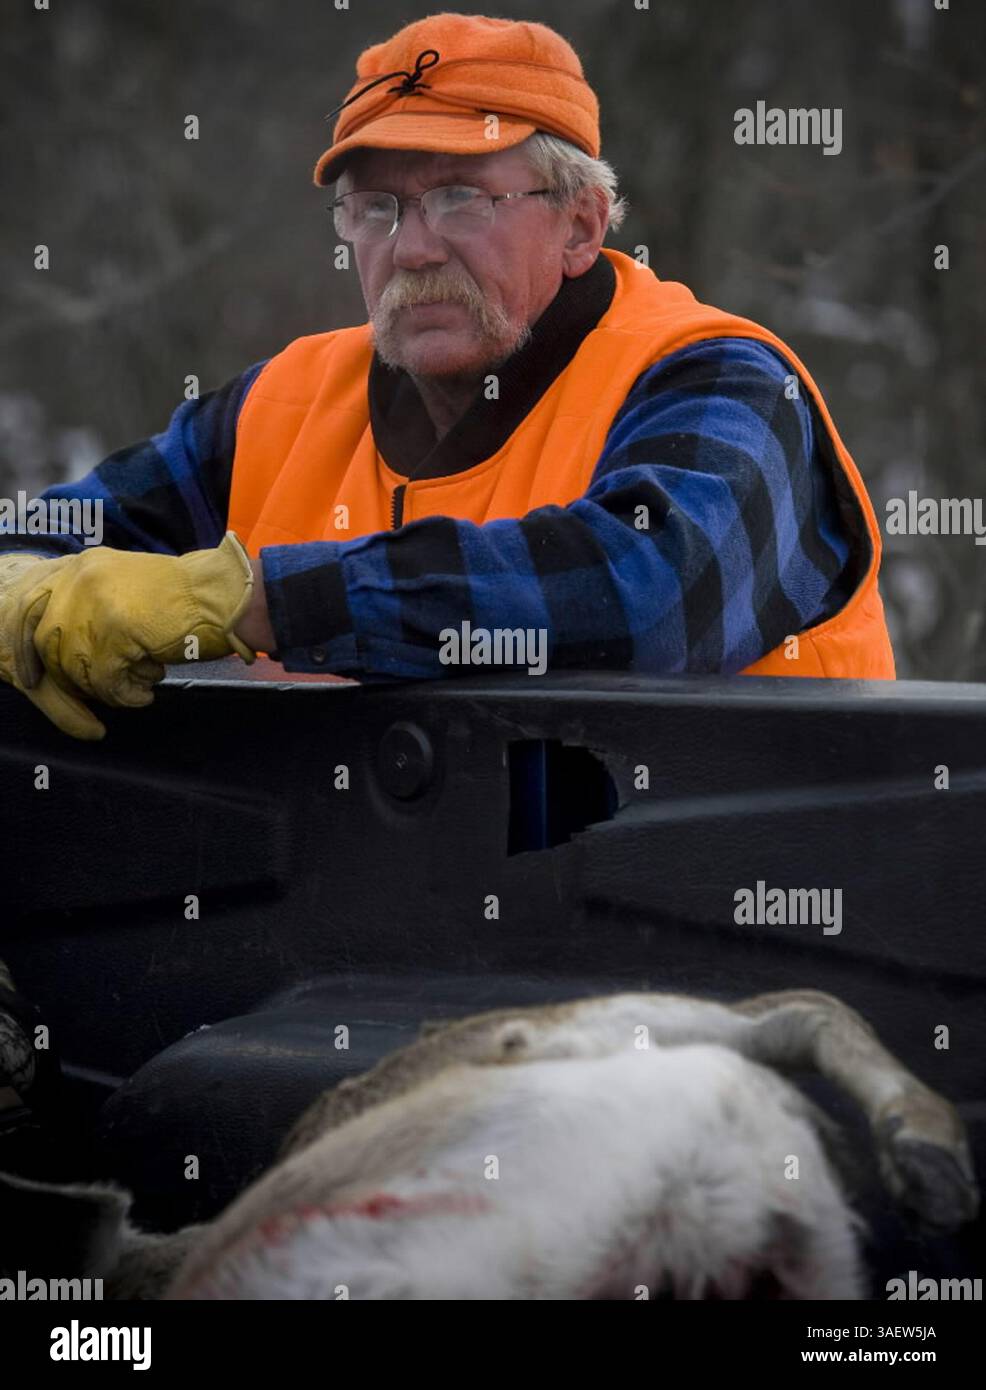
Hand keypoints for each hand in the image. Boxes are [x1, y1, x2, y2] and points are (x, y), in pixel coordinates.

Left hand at [1, 532, 255, 739]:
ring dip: (105, 687)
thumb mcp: (125, 590)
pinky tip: (146, 692)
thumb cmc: (185, 602)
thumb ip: (90, 607)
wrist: (225, 597)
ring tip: (137, 686)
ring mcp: (95, 601)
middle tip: (98, 691)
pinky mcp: (115, 628)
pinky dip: (125, 694)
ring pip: (75, 665)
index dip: (25, 645)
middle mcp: (80, 578)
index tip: (31, 676)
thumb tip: (62, 648)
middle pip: (47, 642)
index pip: (29, 605)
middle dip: (66, 677)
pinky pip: (104, 680)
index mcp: (81, 566)